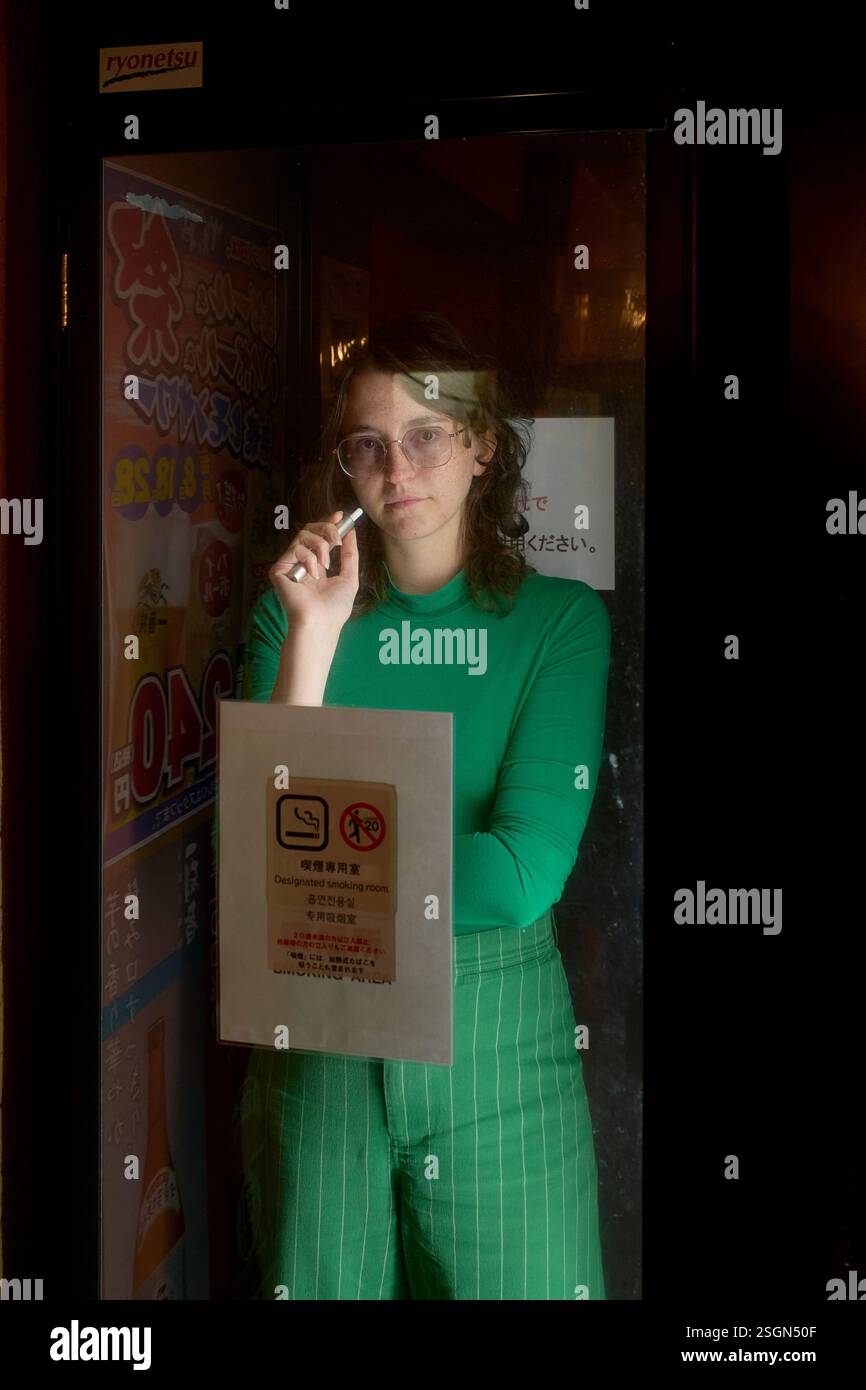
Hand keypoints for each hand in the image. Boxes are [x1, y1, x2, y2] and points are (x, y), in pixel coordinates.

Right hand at [268, 511, 359, 632]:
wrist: (321, 621)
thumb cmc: (335, 608)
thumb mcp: (349, 577)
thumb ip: (350, 554)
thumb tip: (351, 532)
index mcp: (316, 565)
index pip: (319, 537)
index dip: (328, 523)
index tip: (341, 516)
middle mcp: (301, 563)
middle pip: (309, 530)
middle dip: (326, 529)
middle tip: (336, 539)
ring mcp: (289, 566)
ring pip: (303, 535)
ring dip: (320, 547)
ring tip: (325, 567)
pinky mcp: (278, 569)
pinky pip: (296, 549)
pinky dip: (309, 559)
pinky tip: (312, 576)